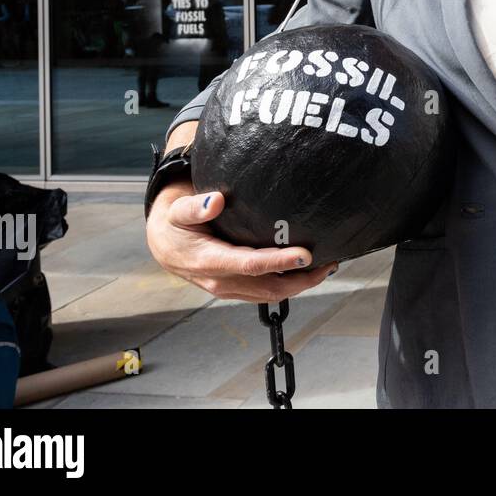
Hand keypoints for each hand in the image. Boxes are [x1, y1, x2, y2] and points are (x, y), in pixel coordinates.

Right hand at [146, 179, 337, 302]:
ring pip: (271, 294)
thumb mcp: (177, 211)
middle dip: (302, 279)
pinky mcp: (236, 290)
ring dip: (301, 284)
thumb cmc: (175, 225)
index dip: (280, 261)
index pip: (250, 265)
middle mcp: (220, 281)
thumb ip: (195, 207)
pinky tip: (306, 271)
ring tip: (326, 267)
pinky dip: (290, 285)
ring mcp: (229, 289)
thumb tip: (215, 201)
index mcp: (208, 261)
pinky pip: (266, 292)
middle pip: (269, 287)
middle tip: (329, 262)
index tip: (306, 254)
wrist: (165, 245)